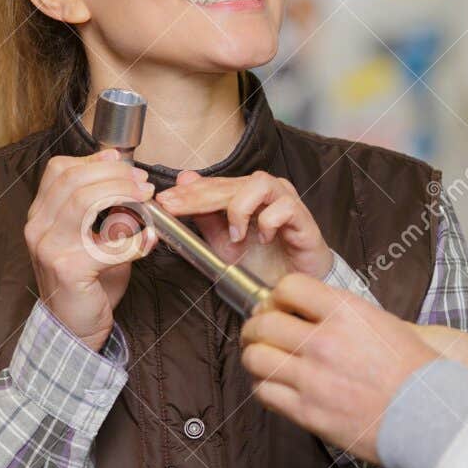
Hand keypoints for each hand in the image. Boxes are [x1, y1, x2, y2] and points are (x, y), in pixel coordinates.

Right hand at [24, 150, 157, 351]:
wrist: (73, 328)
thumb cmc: (86, 283)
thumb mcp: (90, 238)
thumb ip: (104, 211)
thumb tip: (132, 184)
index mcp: (41, 215)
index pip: (59, 170)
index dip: (92, 160)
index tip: (120, 161)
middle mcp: (39, 228)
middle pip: (73, 180)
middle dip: (114, 175)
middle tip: (142, 182)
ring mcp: (50, 248)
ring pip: (83, 202)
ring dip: (121, 194)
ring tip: (145, 199)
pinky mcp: (69, 269)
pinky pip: (107, 246)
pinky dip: (135, 241)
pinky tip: (149, 240)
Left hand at [156, 170, 333, 280]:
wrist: (296, 284)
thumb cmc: (264, 262)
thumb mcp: (225, 244)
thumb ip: (205, 218)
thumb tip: (182, 184)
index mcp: (246, 194)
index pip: (213, 185)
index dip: (188, 191)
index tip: (164, 201)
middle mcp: (266, 191)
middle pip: (230, 184)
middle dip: (200, 196)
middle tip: (177, 208)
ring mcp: (285, 201)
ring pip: (259, 184)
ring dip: (239, 208)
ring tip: (235, 235)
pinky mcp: (303, 217)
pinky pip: (284, 207)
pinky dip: (268, 222)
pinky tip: (264, 239)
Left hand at [240, 273, 438, 462]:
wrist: (431, 417)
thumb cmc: (415, 372)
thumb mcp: (384, 324)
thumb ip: (344, 314)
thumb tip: (312, 310)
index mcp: (346, 312)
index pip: (288, 286)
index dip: (278, 295)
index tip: (278, 305)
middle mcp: (324, 341)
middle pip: (264, 322)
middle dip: (256, 325)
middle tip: (260, 331)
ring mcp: (313, 378)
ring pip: (256, 357)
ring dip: (256, 355)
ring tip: (264, 358)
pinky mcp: (308, 412)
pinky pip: (265, 392)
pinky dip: (264, 386)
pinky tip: (275, 385)